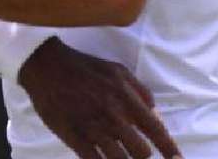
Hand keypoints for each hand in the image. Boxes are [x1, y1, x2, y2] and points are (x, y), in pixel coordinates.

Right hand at [18, 38, 182, 158]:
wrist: (48, 67)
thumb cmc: (85, 67)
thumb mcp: (118, 70)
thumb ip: (140, 91)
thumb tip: (154, 112)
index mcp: (127, 99)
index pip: (156, 130)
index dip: (170, 149)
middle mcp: (114, 117)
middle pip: (141, 153)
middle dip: (141, 154)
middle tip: (134, 150)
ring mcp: (94, 130)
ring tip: (120, 154)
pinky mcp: (75, 139)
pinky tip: (102, 158)